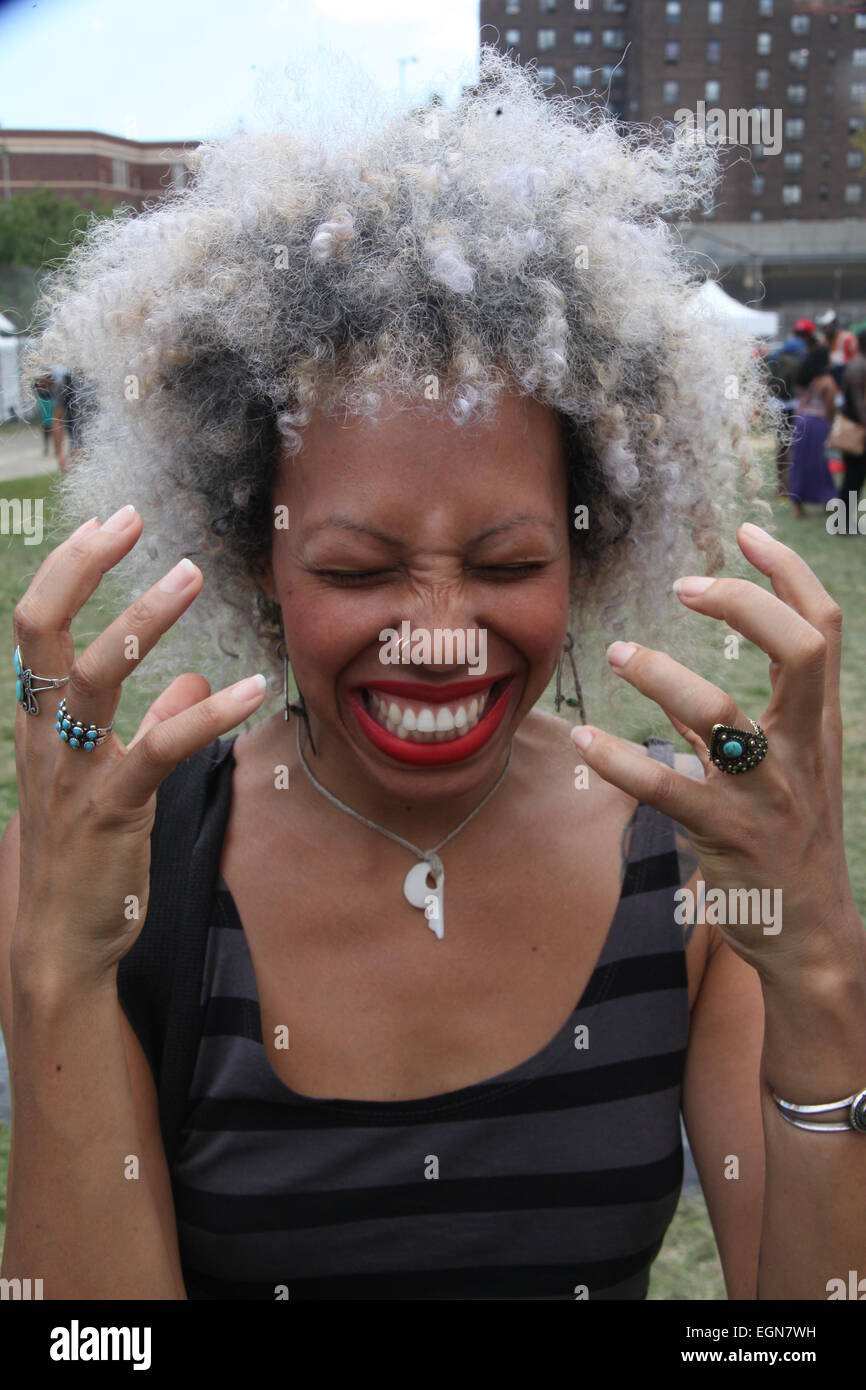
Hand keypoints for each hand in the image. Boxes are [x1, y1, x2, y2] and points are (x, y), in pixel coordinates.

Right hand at [11, 506, 266, 987]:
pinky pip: (159, 746)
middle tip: (132, 520)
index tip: (109, 524)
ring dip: (143, 616)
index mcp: (40, 723)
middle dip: (82, 567)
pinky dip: (209, 713)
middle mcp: (44, 737)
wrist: (61, 946)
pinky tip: (254, 688)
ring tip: (191, 573)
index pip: (34, 626)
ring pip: (95, 674)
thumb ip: (152, 727)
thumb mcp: (114, 783)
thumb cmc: (87, 859)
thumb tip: (194, 680)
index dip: (67, 569)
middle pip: (40, 629)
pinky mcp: (111, 810)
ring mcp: (72, 772)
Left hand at [570, 521, 857, 980]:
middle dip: (744, 604)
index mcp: (817, 725)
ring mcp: (769, 793)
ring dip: (663, 676)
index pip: (821, 629)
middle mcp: (802, 750)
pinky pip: (668, 790)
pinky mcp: (728, 836)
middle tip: (684, 586)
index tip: (747, 532)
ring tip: (619, 653)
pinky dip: (619, 762)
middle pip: (800, 650)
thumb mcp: (772, 776)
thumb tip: (668, 689)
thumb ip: (723, 728)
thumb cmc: (787, 845)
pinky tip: (582, 742)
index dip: (788, 574)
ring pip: (724, 715)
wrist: (813, 938)